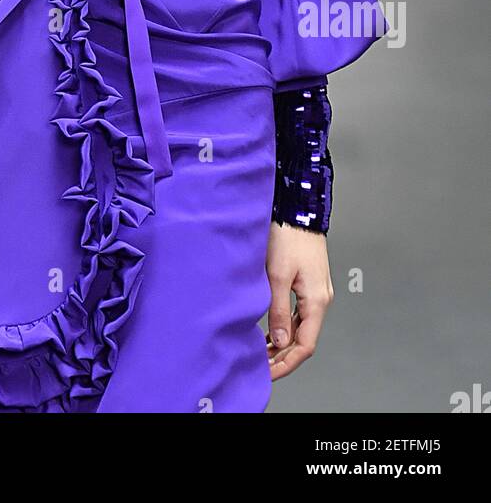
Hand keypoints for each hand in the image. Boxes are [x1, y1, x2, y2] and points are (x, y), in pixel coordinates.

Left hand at [265, 220, 333, 379]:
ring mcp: (317, 291)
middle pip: (305, 339)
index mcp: (317, 301)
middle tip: (260, 366)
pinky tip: (270, 330)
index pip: (305, 345)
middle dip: (283, 357)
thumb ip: (279, 310)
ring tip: (261, 351)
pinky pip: (300, 313)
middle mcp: (321, 299)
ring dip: (283, 342)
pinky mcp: (309, 283)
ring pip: (302, 327)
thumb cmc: (288, 236)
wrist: (297, 209)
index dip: (287, 363)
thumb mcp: (277, 275)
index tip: (267, 372)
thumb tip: (280, 342)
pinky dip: (286, 326)